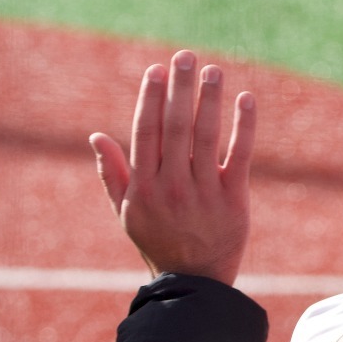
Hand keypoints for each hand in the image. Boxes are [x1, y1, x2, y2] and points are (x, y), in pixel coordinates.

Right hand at [90, 51, 253, 286]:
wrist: (195, 283)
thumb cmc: (158, 243)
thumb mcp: (126, 213)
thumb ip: (111, 174)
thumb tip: (96, 135)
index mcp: (143, 187)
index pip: (146, 132)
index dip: (151, 99)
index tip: (156, 71)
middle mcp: (172, 186)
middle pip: (176, 128)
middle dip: (180, 89)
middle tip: (185, 58)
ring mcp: (204, 193)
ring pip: (207, 137)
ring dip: (210, 100)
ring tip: (213, 71)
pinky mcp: (234, 200)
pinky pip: (240, 156)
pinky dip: (244, 126)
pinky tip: (246, 99)